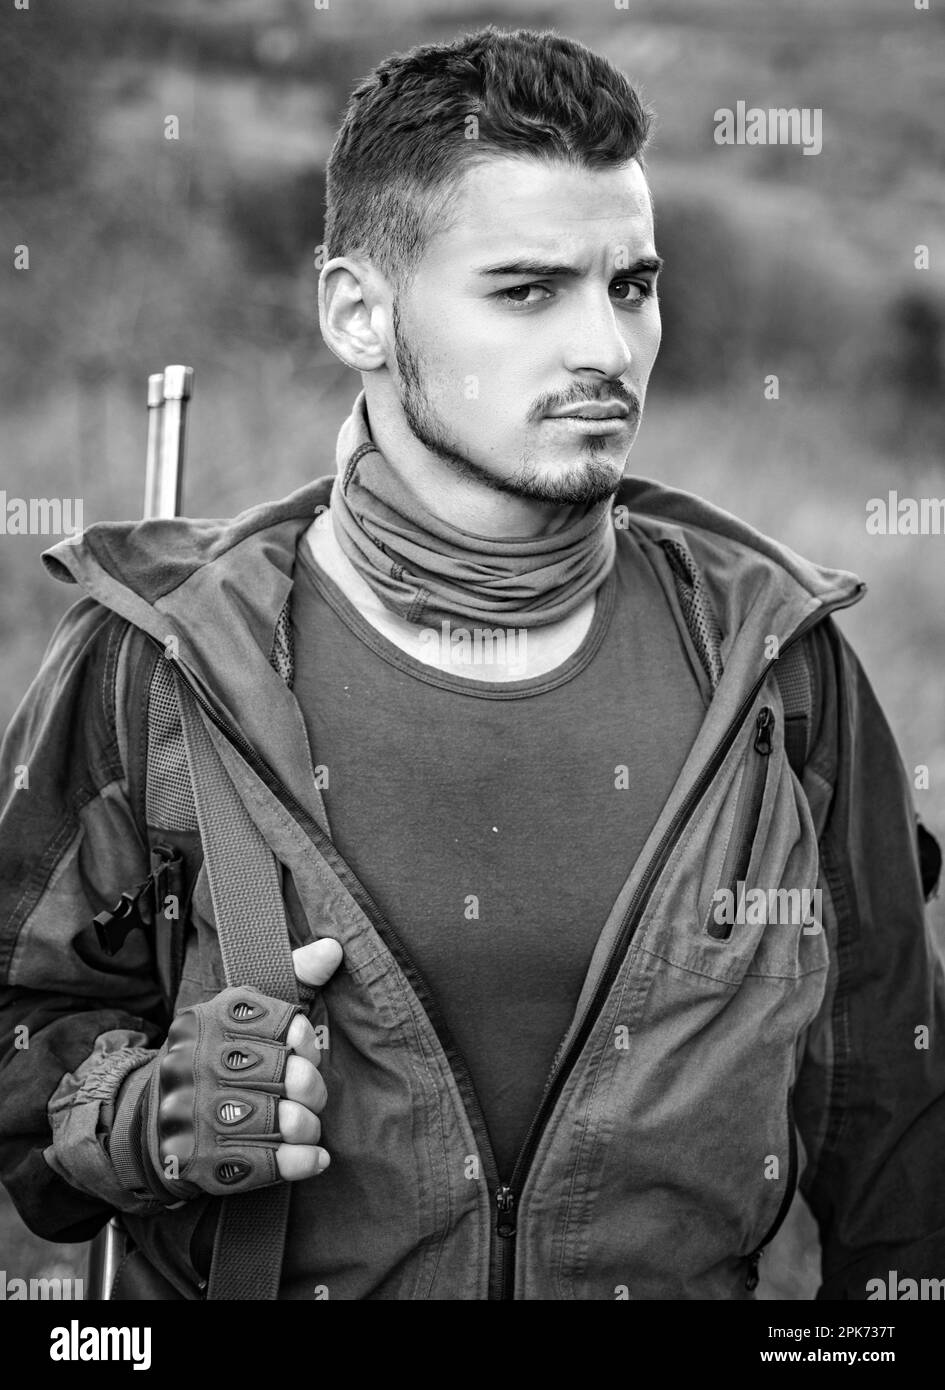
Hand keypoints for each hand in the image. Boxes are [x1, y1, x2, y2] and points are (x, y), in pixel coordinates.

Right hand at [127, 938, 343, 1200]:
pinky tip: (314, 1158)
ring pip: (278, 1120)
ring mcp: (196, 1114)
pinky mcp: (200, 1160)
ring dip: (306, 1127)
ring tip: (308, 1126)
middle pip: (285, 1074)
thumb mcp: (246, 1013)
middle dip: (311, 1088)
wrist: (150, 1120)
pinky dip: (299, 1162)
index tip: (304, 1051)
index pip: (284, 1024)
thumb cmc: (217, 1058)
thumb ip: (294, 978)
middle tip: (311, 1096)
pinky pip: (264, 1163)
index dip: (305, 1042)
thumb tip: (333, 949)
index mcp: (212, 1019)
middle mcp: (198, 1062)